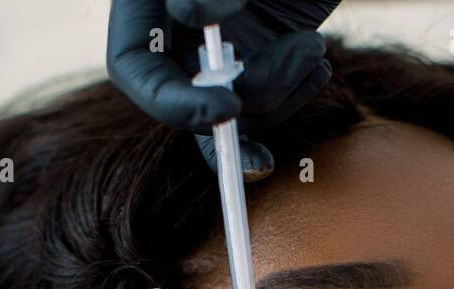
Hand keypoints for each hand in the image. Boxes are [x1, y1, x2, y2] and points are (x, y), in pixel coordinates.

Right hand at [106, 0, 338, 178]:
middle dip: (247, 94)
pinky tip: (318, 65)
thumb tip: (191, 13)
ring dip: (282, 87)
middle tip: (298, 58)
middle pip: (188, 99)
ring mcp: (218, 51)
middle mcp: (179, 29)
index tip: (226, 108)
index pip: (134, 65)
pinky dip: (295, 96)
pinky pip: (263, 109)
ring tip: (315, 45)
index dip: (170, 101)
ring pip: (232, 110)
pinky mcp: (256, 64)